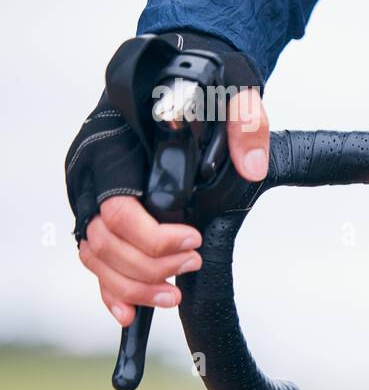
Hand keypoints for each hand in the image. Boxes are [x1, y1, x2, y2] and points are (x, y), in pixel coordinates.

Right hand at [78, 89, 270, 325]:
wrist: (188, 77)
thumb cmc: (206, 88)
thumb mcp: (235, 96)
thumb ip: (245, 126)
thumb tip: (253, 167)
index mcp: (116, 148)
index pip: (120, 208)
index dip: (154, 235)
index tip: (193, 238)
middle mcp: (94, 173)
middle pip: (104, 239)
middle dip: (149, 264)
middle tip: (191, 263)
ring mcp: (93, 195)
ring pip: (96, 255)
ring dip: (133, 284)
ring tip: (174, 292)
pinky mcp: (104, 213)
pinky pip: (96, 260)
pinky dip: (112, 290)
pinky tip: (132, 312)